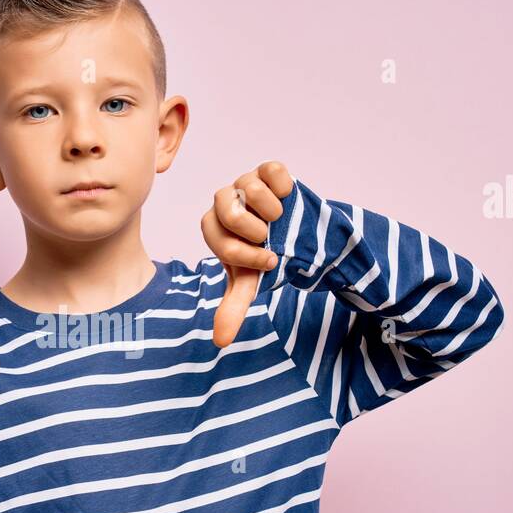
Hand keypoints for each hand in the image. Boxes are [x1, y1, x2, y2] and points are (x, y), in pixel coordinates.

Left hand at [200, 160, 295, 347]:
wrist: (299, 237)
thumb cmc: (267, 258)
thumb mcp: (250, 283)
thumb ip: (233, 307)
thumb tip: (220, 342)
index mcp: (213, 227)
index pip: (217, 239)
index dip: (246, 255)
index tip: (269, 262)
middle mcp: (224, 201)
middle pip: (228, 211)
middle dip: (256, 232)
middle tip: (270, 238)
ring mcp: (245, 182)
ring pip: (250, 188)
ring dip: (272, 211)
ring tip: (280, 219)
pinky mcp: (268, 170)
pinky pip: (272, 170)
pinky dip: (282, 187)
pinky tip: (287, 199)